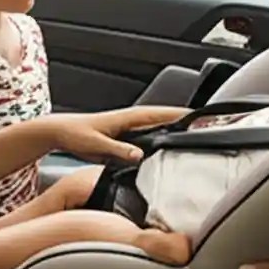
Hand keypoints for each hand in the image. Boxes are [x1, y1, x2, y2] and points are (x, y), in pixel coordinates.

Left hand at [50, 106, 187, 163]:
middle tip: (207, 129)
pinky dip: (161, 142)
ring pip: (159, 129)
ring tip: (197, 139)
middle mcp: (132, 121)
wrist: (61, 132)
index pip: (161, 114)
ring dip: (175, 132)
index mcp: (128, 117)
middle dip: (185, 122)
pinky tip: (170, 153)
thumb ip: (117, 149)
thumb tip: (139, 154)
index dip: (181, 115)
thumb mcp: (95, 144)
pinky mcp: (126, 139)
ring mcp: (130, 130)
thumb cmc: (75, 133)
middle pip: (165, 120)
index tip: (200, 117)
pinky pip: (149, 139)